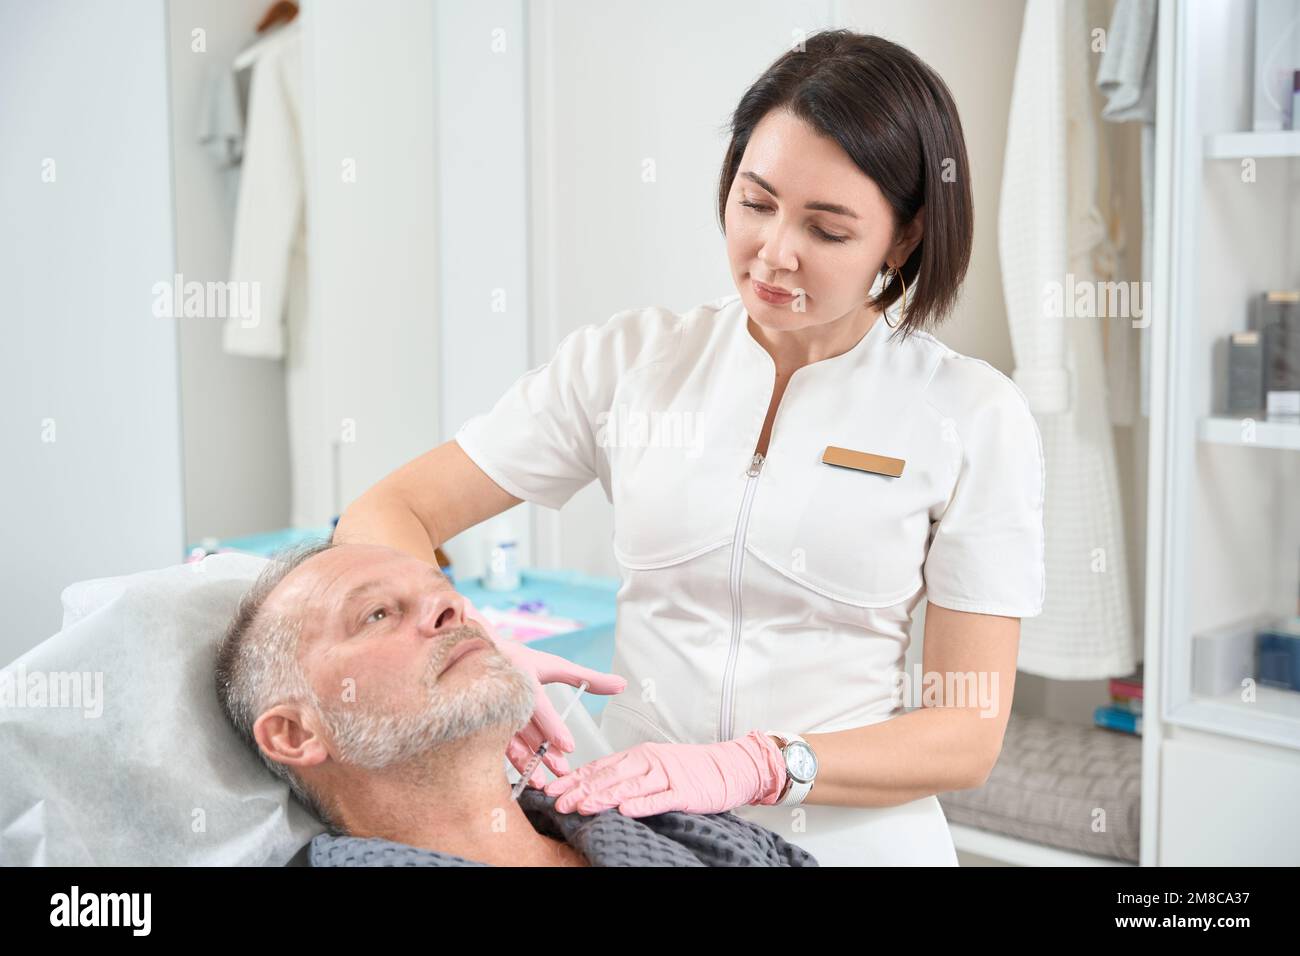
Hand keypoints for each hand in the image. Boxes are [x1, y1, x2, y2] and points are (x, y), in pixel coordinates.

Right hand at [462, 599, 626, 789]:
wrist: (473, 654)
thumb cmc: (520, 660)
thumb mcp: (553, 665)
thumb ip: (587, 678)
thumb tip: (622, 684)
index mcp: (525, 676)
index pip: (541, 706)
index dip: (553, 727)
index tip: (567, 746)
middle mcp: (506, 694)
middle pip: (527, 729)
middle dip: (543, 752)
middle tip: (561, 770)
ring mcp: (490, 709)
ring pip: (508, 740)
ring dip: (524, 762)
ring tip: (539, 781)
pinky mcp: (479, 723)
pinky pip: (493, 745)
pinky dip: (507, 760)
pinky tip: (518, 775)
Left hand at [542, 731, 787, 816]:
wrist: (729, 766)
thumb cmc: (689, 768)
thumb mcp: (653, 765)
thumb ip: (626, 774)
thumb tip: (592, 788)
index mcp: (637, 755)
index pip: (599, 766)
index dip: (573, 779)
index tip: (551, 790)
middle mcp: (648, 761)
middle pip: (608, 775)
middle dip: (580, 790)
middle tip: (557, 802)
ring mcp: (665, 775)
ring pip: (629, 786)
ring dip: (604, 796)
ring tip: (582, 806)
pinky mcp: (683, 791)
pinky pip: (660, 798)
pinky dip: (642, 804)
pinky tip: (625, 810)